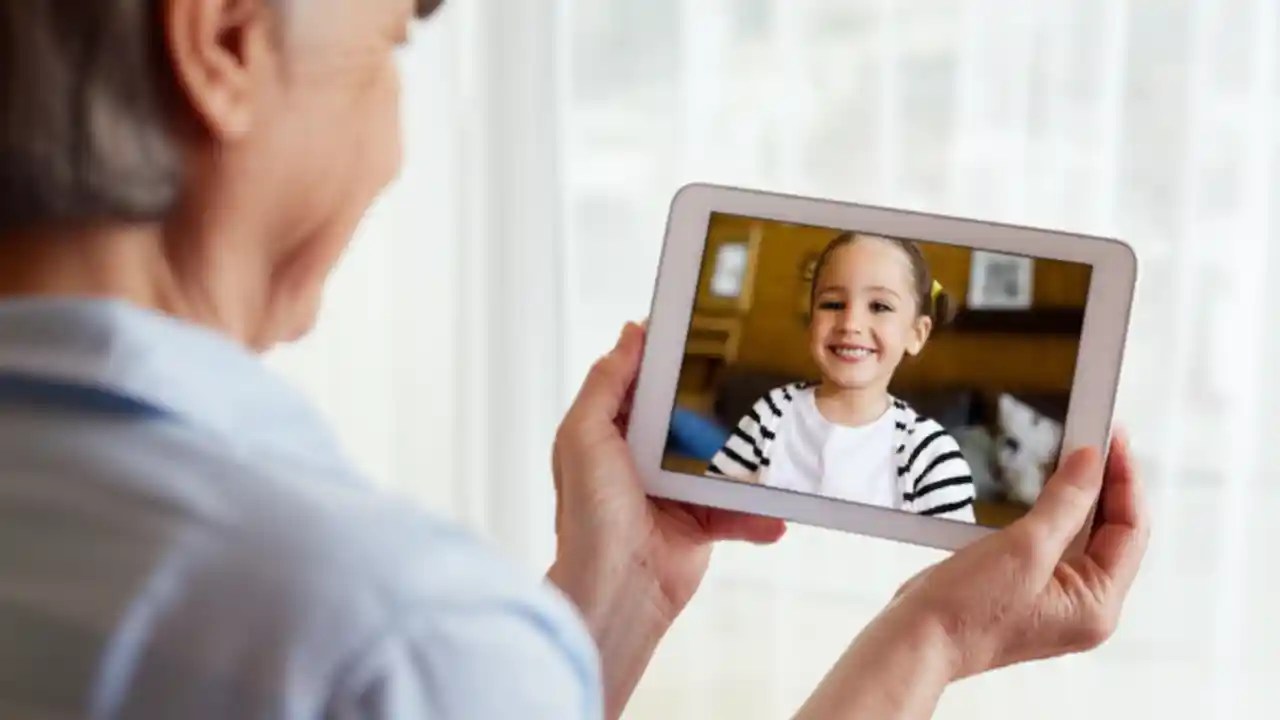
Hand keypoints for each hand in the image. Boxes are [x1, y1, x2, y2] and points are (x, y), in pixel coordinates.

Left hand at [547, 321, 784, 717]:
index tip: (704, 328)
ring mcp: (675, 492)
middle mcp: (643, 459)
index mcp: (611, 433)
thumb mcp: (584, 436)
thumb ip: (606, 383)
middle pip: (691, 416)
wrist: (617, 591)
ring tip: (778, 446)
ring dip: (750, 461)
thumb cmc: (589, 517)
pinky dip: (760, 513)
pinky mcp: (702, 525)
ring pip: (723, 461)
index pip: (645, 383)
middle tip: (756, 379)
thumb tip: (631, 334)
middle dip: (720, 404)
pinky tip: (776, 513)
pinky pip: (740, 510)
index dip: (670, 357)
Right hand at [891, 430, 1148, 678]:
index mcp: (1096, 605)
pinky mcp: (1030, 590)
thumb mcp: (1024, 548)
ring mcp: (1057, 601)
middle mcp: (1085, 607)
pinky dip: (1056, 513)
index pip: (1131, 531)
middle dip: (1106, 485)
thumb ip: (1066, 502)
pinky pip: (1056, 544)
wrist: (916, 640)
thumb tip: (1091, 463)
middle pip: (1113, 534)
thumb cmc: (966, 611)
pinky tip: (1048, 488)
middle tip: (1097, 438)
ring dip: (1080, 496)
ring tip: (1076, 456)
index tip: (1112, 438)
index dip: (1125, 480)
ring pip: (1084, 536)